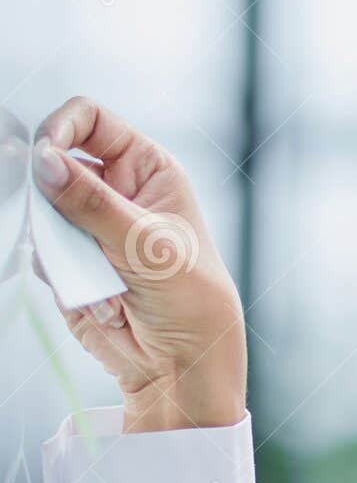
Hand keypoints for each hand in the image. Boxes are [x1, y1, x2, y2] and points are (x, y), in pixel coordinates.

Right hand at [31, 96, 247, 432]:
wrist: (180, 362)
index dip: (60, 128)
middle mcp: (115, 190)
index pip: (89, 120)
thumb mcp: (146, 244)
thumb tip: (45, 160)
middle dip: (52, 198)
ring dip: (61, 247)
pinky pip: (42, 254)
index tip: (43, 156)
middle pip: (53, 163)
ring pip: (41, 212)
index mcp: (145, 168)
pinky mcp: (70, 262)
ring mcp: (89, 226)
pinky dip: (60, 276)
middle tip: (71, 233)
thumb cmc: (188, 296)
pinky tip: (99, 300)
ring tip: (102, 280)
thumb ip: (91, 203)